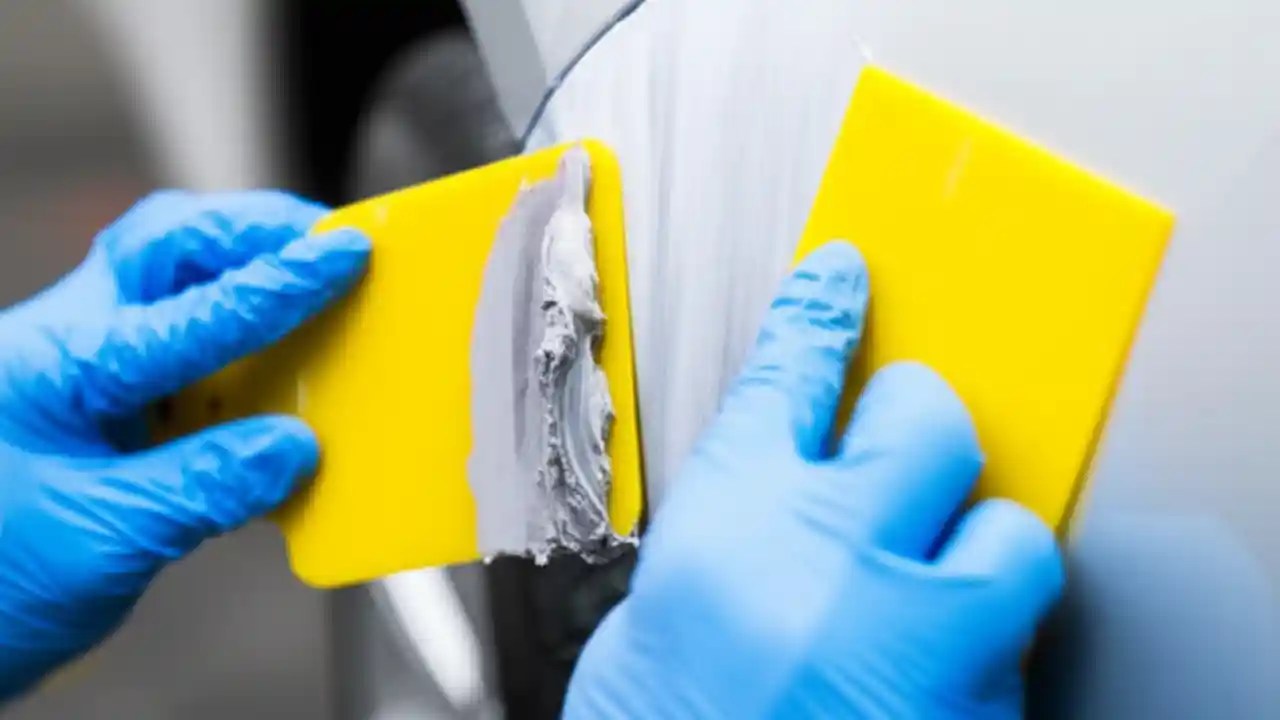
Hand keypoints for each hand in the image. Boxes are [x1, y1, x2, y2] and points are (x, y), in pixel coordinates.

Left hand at [0, 190, 369, 696]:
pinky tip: (272, 365)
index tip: (343, 257)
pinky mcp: (104, 403)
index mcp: (61, 370)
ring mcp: (83, 369)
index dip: (278, 286)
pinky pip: (181, 338)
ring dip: (240, 268)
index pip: (191, 314)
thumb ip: (202, 487)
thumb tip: (292, 447)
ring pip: (168, 277)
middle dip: (252, 232)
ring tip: (305, 277)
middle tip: (323, 238)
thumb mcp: (102, 540)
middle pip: (166, 245)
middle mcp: (68, 346)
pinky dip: (237, 336)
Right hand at [564, 242, 1063, 718]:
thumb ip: (729, 544)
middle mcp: (837, 555)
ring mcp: (925, 636)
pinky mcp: (982, 711)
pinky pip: (1016, 645)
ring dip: (980, 548)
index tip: (846, 277)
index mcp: (733, 521)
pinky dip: (983, 650)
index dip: (825, 310)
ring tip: (935, 586)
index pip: (793, 366)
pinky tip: (928, 677)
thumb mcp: (654, 622)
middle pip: (927, 416)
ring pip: (1013, 532)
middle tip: (899, 452)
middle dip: (917, 425)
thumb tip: (778, 502)